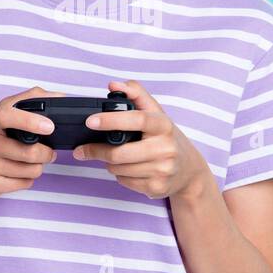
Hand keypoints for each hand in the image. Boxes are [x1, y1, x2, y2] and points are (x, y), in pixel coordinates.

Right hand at [0, 86, 65, 196]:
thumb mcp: (2, 111)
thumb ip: (31, 99)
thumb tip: (61, 96)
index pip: (5, 116)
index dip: (30, 121)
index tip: (50, 126)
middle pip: (29, 152)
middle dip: (47, 152)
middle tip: (48, 150)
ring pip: (31, 170)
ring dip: (38, 166)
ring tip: (30, 161)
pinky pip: (25, 184)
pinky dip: (28, 178)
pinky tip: (18, 172)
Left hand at [72, 79, 211, 200]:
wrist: (189, 170)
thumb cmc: (166, 137)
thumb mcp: (156, 114)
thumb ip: (136, 94)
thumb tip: (113, 85)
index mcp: (163, 125)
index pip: (137, 119)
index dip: (111, 119)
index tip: (90, 121)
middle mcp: (165, 148)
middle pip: (120, 153)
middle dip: (97, 150)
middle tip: (83, 149)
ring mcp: (162, 169)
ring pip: (119, 168)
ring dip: (109, 163)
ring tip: (114, 156)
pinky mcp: (157, 187)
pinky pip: (125, 181)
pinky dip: (120, 174)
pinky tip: (128, 168)